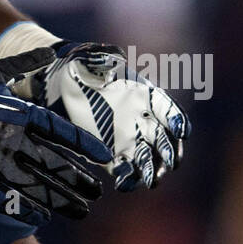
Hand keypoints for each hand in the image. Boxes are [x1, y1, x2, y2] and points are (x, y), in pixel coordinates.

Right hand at [0, 48, 112, 224]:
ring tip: (80, 210)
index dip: (85, 146)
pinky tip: (43, 217)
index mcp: (18, 112)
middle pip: (57, 165)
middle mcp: (13, 139)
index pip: (62, 132)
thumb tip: (52, 52)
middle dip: (80, 181)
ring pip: (39, 187)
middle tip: (96, 193)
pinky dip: (29, 210)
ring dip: (63, 200)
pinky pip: (11, 200)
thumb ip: (24, 64)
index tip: (103, 157)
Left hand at [40, 43, 190, 191]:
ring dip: (153, 170)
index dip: (177, 120)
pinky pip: (125, 169)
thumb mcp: (88, 59)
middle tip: (170, 163)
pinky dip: (128, 179)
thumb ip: (101, 61)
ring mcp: (128, 137)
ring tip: (151, 181)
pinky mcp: (111, 153)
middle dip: (169, 151)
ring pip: (149, 157)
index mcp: (143, 94)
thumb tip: (111, 65)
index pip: (167, 108)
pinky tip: (123, 185)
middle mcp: (140, 118)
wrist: (60, 84)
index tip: (182, 131)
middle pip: (164, 138)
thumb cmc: (79, 66)